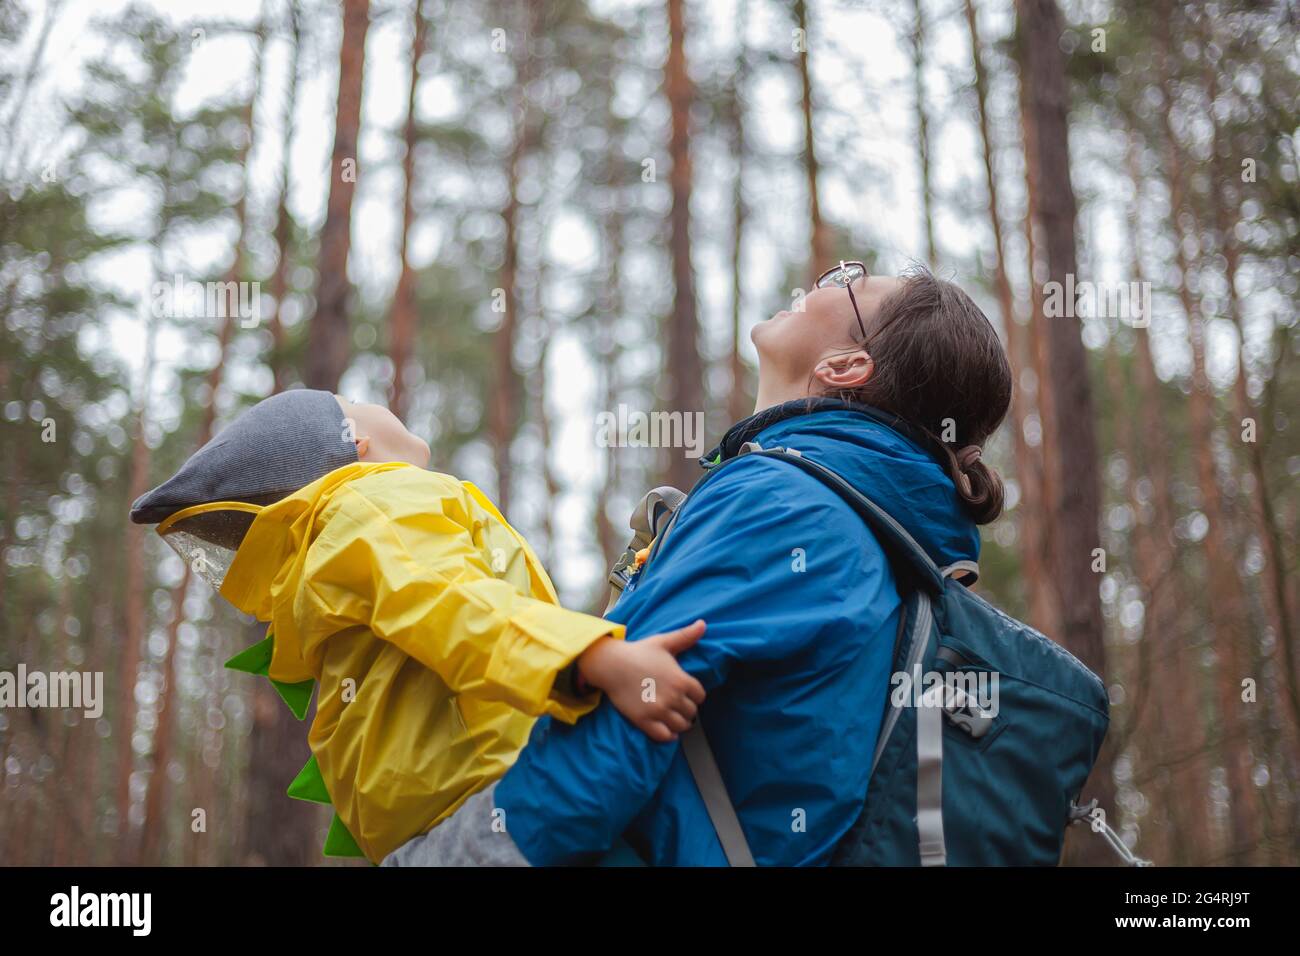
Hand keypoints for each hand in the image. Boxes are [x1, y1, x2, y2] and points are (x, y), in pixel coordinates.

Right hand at [577, 620, 707, 741]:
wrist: (611, 664)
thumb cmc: (638, 652)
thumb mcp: (664, 642)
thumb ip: (685, 636)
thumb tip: (703, 624)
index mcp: (681, 680)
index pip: (700, 696)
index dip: (695, 695)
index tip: (686, 693)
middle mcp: (673, 697)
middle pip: (691, 713)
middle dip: (686, 709)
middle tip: (678, 705)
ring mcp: (658, 711)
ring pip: (681, 726)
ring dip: (679, 723)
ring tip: (673, 717)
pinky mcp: (644, 721)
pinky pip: (664, 736)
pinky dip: (668, 735)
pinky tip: (666, 729)